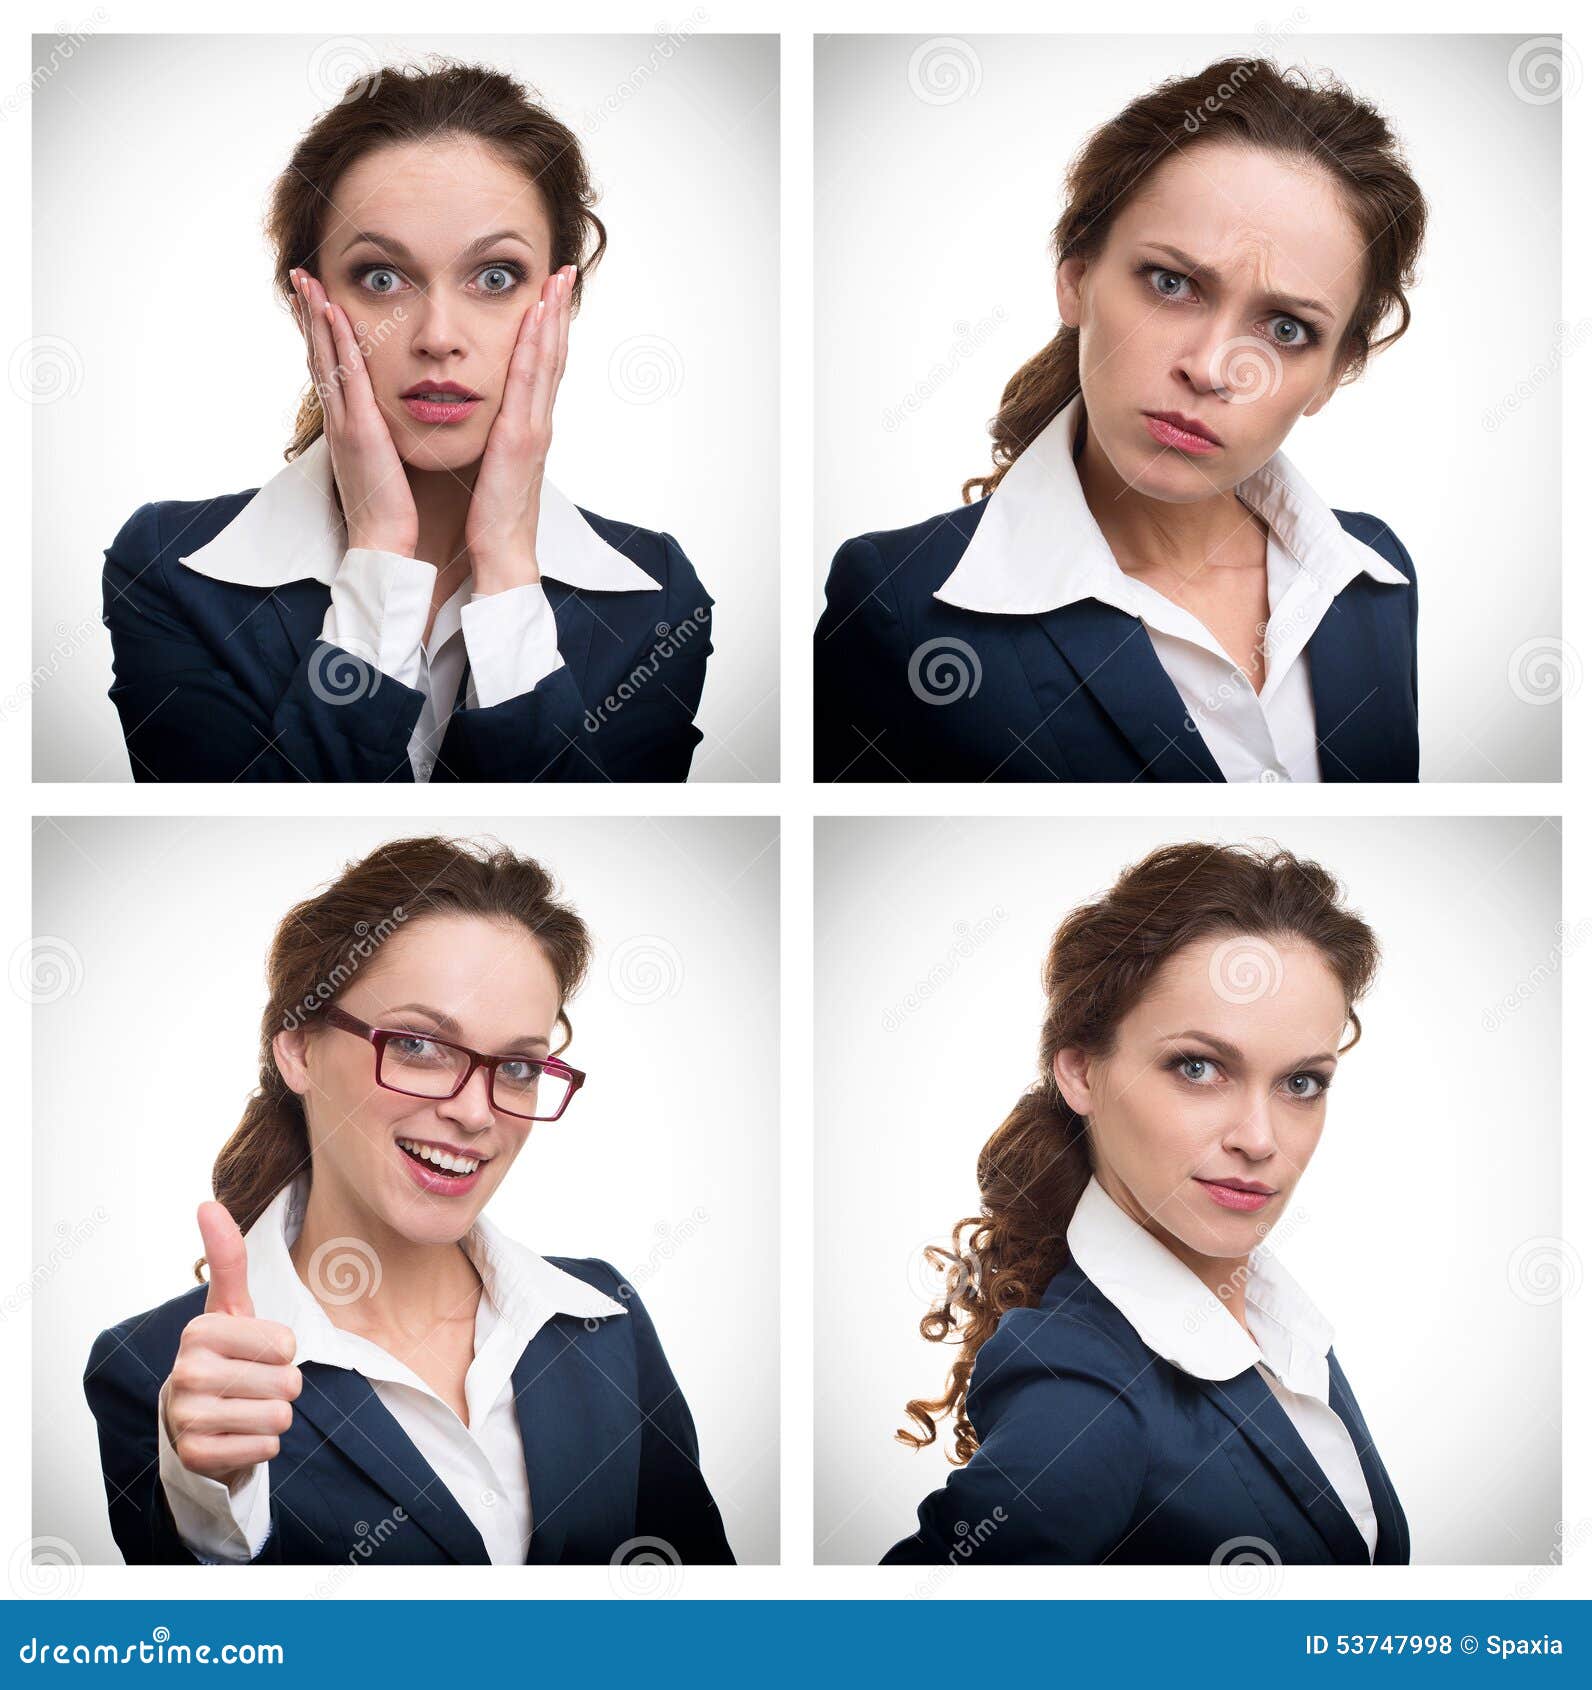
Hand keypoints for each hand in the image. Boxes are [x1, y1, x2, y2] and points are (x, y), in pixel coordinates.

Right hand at [163, 1201, 301, 1490]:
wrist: (192, 1422)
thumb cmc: (224, 1354)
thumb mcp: (230, 1306)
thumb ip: (227, 1257)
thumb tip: (207, 1202)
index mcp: (198, 1331)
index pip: (286, 1342)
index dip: (283, 1350)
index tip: (253, 1351)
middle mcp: (186, 1372)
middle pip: (287, 1381)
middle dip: (281, 1385)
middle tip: (250, 1384)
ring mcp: (187, 1417)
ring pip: (279, 1416)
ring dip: (272, 1415)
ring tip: (244, 1407)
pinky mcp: (197, 1455)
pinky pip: (266, 1447)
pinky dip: (261, 1444)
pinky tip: (236, 1434)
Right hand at [290, 267, 418, 557]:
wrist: (382, 542)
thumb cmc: (388, 510)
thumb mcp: (381, 464)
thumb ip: (379, 439)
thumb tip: (384, 425)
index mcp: (345, 426)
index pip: (328, 369)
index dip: (318, 333)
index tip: (312, 300)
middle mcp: (338, 419)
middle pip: (317, 355)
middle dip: (307, 313)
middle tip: (298, 275)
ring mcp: (344, 422)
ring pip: (325, 358)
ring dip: (315, 316)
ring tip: (306, 280)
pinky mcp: (360, 430)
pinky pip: (347, 377)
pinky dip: (338, 344)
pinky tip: (334, 313)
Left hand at [464, 264, 574, 593]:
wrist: (502, 557)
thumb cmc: (492, 520)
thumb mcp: (491, 470)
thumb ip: (493, 443)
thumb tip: (486, 426)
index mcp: (527, 431)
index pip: (541, 371)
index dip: (548, 332)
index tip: (549, 297)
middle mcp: (537, 424)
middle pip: (552, 357)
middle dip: (558, 313)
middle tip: (563, 272)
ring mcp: (533, 430)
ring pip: (547, 362)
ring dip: (553, 318)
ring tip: (556, 281)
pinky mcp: (522, 439)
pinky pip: (529, 383)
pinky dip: (536, 347)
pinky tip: (537, 319)